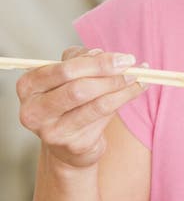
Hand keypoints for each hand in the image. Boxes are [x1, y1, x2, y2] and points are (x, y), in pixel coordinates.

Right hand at [17, 46, 146, 168]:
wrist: (68, 144)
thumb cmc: (67, 100)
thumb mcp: (67, 76)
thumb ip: (80, 61)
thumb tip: (103, 55)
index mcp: (28, 86)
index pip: (63, 70)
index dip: (96, 63)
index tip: (123, 58)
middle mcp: (34, 111)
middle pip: (78, 89)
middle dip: (109, 75)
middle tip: (132, 67)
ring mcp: (53, 131)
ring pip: (95, 104)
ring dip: (121, 88)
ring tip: (138, 79)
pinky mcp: (73, 145)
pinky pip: (104, 118)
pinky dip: (123, 101)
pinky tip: (134, 91)